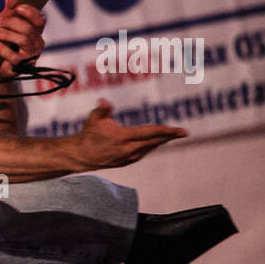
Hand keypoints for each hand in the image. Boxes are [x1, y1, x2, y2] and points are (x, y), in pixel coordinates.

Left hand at [0, 0, 45, 78]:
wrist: (0, 67)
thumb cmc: (6, 43)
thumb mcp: (7, 24)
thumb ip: (11, 11)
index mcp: (36, 31)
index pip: (40, 19)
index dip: (30, 12)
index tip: (17, 8)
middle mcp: (37, 43)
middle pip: (28, 28)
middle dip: (11, 22)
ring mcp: (31, 55)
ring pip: (22, 39)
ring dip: (5, 33)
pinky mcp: (22, 65)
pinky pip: (13, 55)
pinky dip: (2, 49)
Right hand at [72, 99, 186, 168]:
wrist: (80, 156)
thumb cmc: (88, 134)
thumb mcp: (94, 119)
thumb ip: (102, 109)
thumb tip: (104, 102)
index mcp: (123, 137)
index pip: (149, 133)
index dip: (166, 131)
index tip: (179, 130)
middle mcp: (128, 149)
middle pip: (154, 142)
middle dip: (169, 136)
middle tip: (184, 132)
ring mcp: (128, 157)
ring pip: (150, 148)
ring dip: (162, 141)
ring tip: (172, 135)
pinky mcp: (126, 161)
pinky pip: (144, 152)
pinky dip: (152, 147)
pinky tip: (157, 142)